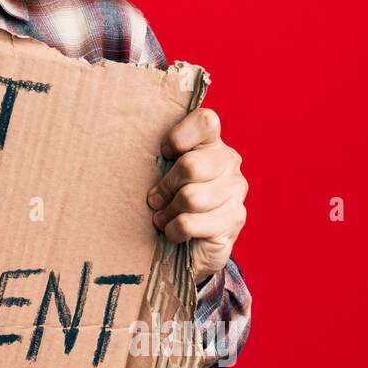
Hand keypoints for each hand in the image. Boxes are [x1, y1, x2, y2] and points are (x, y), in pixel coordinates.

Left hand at [146, 108, 247, 281]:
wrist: (187, 247)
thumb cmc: (168, 201)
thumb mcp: (161, 174)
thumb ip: (159, 160)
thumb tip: (132, 155)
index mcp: (211, 142)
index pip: (206, 121)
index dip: (179, 137)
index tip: (164, 154)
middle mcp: (230, 162)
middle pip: (191, 165)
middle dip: (166, 187)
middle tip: (156, 200)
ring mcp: (236, 190)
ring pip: (191, 198)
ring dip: (168, 213)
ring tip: (163, 218)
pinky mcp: (235, 218)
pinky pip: (191, 223)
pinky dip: (174, 231)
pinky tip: (175, 232)